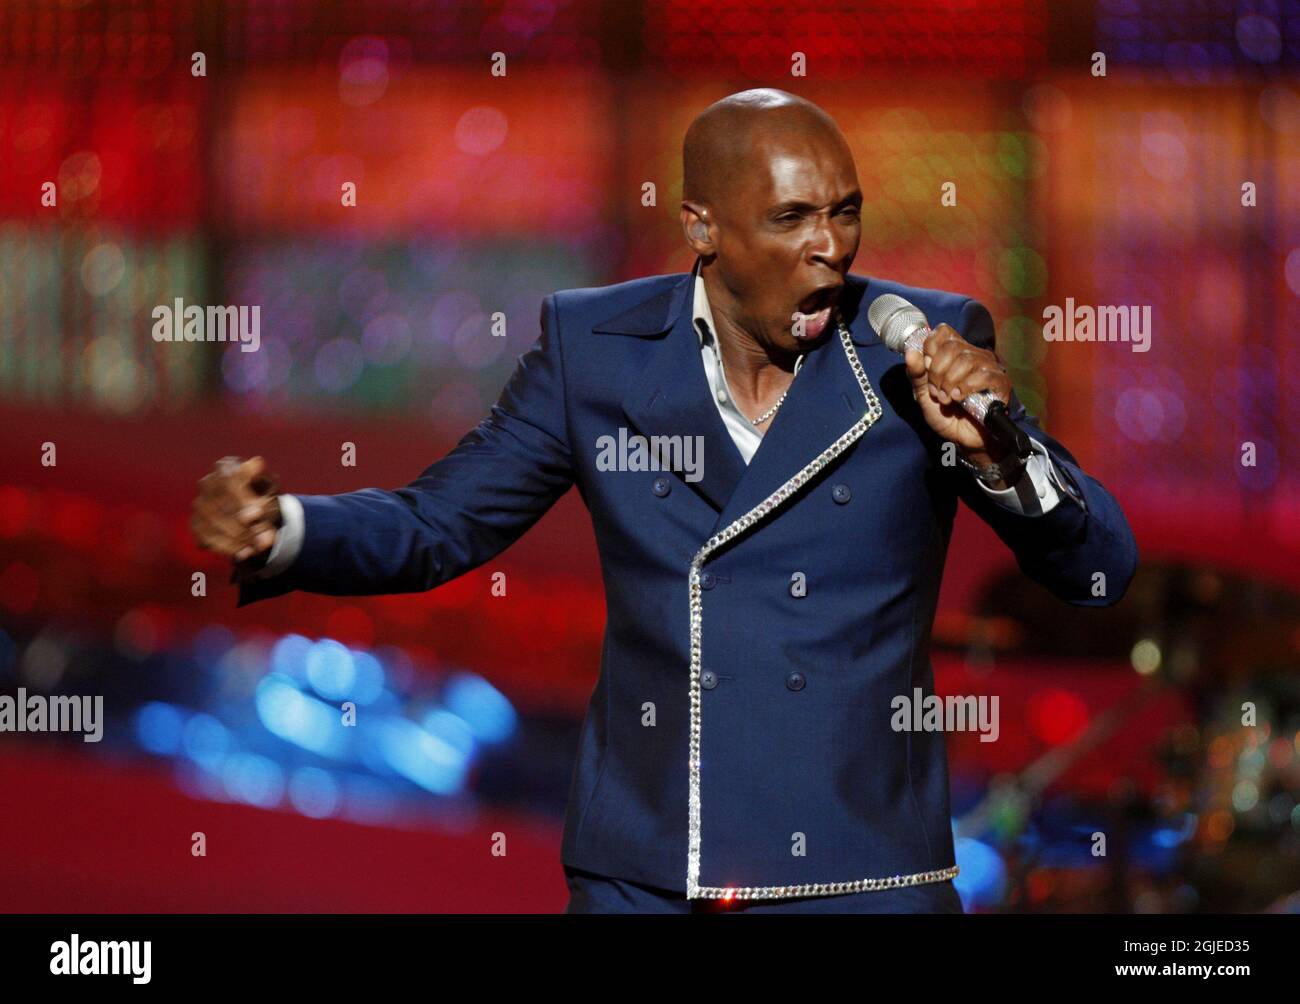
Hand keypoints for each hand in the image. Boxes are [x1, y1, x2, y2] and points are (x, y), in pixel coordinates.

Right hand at [190, 456, 281, 562]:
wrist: (253, 510)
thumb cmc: (263, 497)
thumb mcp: (271, 496)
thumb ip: (267, 507)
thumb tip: (262, 522)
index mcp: (227, 467)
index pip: (229, 480)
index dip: (242, 497)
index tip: (258, 513)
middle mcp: (207, 483)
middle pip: (221, 505)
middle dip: (243, 525)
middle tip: (263, 538)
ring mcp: (198, 503)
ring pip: (213, 524)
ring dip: (237, 539)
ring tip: (257, 548)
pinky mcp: (195, 523)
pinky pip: (207, 537)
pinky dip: (227, 547)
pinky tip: (244, 553)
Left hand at [903, 324, 1012, 463]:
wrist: (962, 439)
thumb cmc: (946, 415)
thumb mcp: (923, 394)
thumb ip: (916, 374)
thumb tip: (910, 352)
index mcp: (955, 353)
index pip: (944, 333)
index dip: (930, 349)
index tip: (927, 370)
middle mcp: (974, 355)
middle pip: (952, 347)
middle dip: (937, 372)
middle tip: (936, 392)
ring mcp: (989, 368)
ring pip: (966, 360)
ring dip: (950, 382)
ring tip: (947, 399)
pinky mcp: (1001, 383)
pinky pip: (984, 375)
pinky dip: (966, 387)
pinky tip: (959, 398)